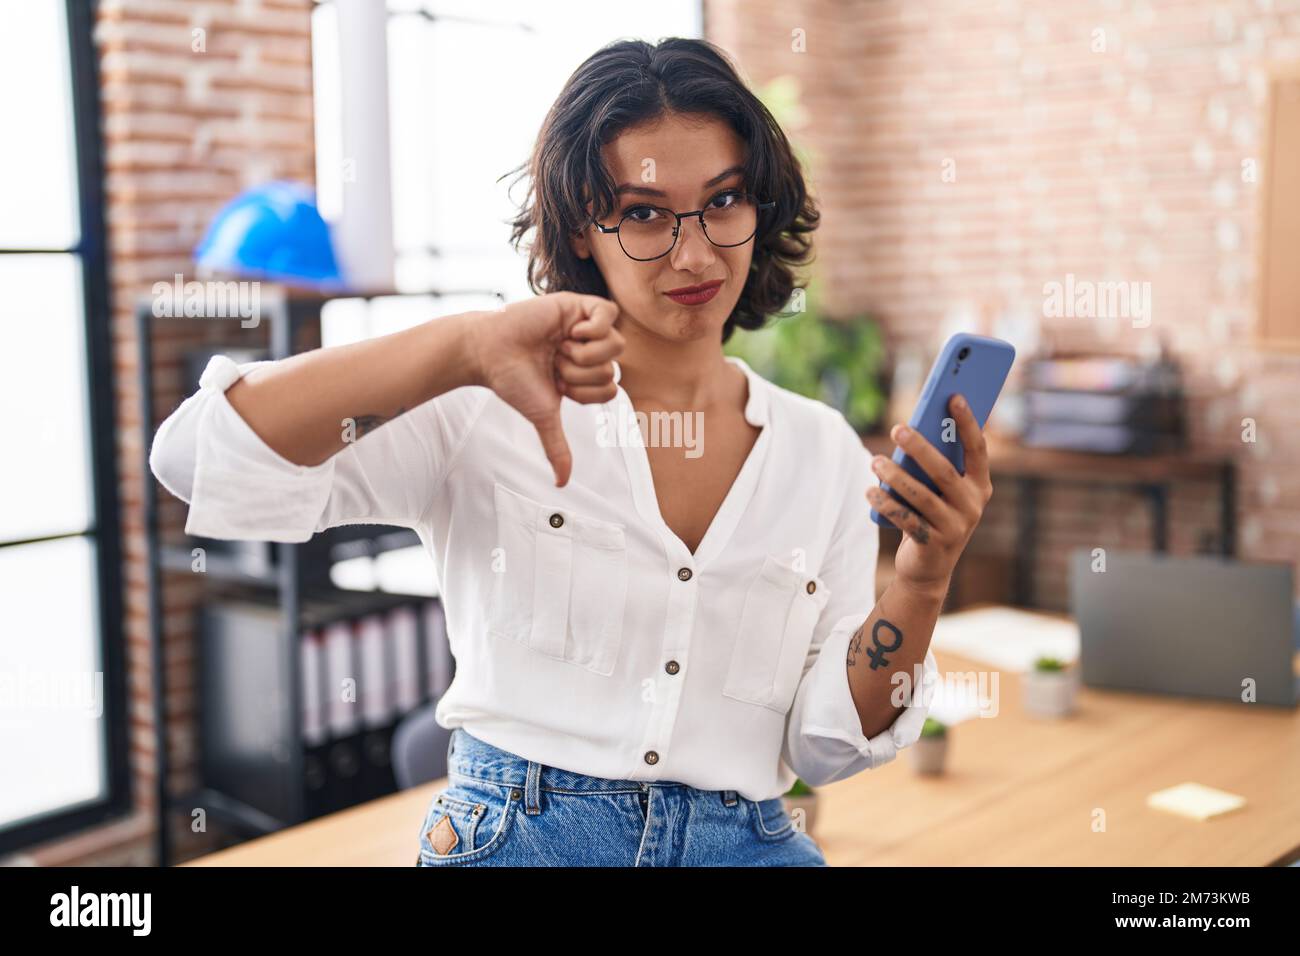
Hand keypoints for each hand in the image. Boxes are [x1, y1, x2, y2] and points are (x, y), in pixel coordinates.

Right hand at [466, 292, 624, 486]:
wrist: (488, 354)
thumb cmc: (512, 381)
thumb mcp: (543, 416)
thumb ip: (557, 446)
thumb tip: (562, 483)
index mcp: (584, 372)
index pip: (611, 388)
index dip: (587, 392)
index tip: (559, 384)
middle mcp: (587, 349)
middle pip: (616, 368)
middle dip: (582, 375)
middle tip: (556, 365)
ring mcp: (584, 325)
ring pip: (617, 344)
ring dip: (586, 354)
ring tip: (561, 348)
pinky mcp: (576, 304)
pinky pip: (609, 313)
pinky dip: (594, 328)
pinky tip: (570, 331)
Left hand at [865, 393, 992, 596]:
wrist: (929, 570)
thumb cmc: (931, 516)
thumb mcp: (938, 492)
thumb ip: (933, 467)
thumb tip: (908, 433)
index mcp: (980, 486)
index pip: (978, 450)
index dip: (968, 423)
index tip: (954, 397)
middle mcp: (972, 506)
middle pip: (944, 472)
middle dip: (920, 448)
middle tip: (897, 429)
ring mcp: (955, 527)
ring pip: (922, 496)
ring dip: (895, 476)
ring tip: (875, 461)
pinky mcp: (933, 545)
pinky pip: (906, 519)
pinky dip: (886, 504)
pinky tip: (870, 491)